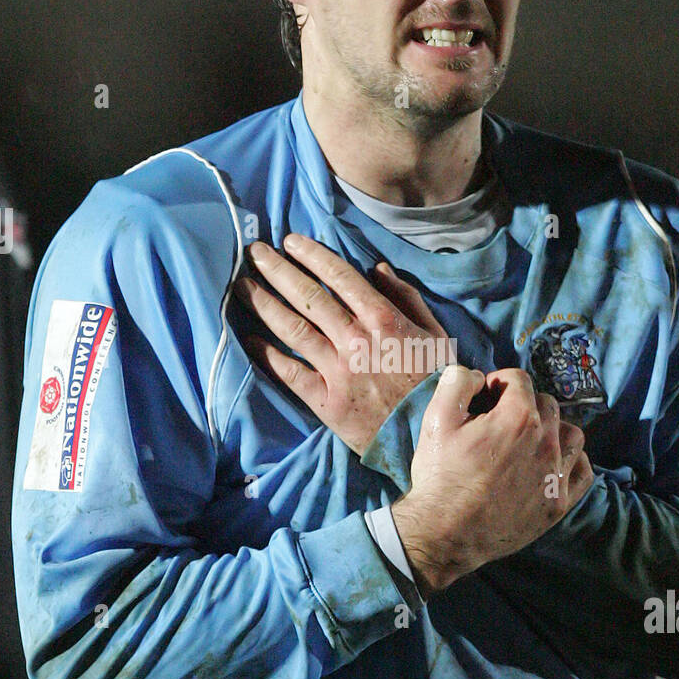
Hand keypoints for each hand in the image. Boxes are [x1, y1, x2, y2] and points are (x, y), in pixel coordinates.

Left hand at [235, 234, 453, 454]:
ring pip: (293, 329)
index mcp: (382, 319)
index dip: (311, 255)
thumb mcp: (435, 334)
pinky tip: (249, 340)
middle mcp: (355, 339)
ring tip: (241, 287)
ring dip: (264, 304)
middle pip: (308, 297)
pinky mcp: (326, 401)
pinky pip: (290, 373)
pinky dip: (268, 356)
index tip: (290, 241)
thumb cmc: (437, 384)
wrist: (432, 437)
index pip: (339, 276)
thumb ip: (407, 298)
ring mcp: (338, 370)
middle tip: (254, 252)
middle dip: (277, 270)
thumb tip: (377, 269)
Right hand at [391, 364, 593, 594]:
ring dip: (553, 429)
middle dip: (525, 404)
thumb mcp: (435, 419)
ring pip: (571, 434)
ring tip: (530, 440)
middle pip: (547, 404)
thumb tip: (476, 375)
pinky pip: (582, 470)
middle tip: (501, 420)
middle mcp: (546, 442)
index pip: (520, 380)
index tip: (485, 398)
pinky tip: (551, 463)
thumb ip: (457, 382)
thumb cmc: (440, 476)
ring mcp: (556, 475)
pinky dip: (571, 461)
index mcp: (518, 417)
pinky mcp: (559, 503)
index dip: (499, 383)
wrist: (445, 533)